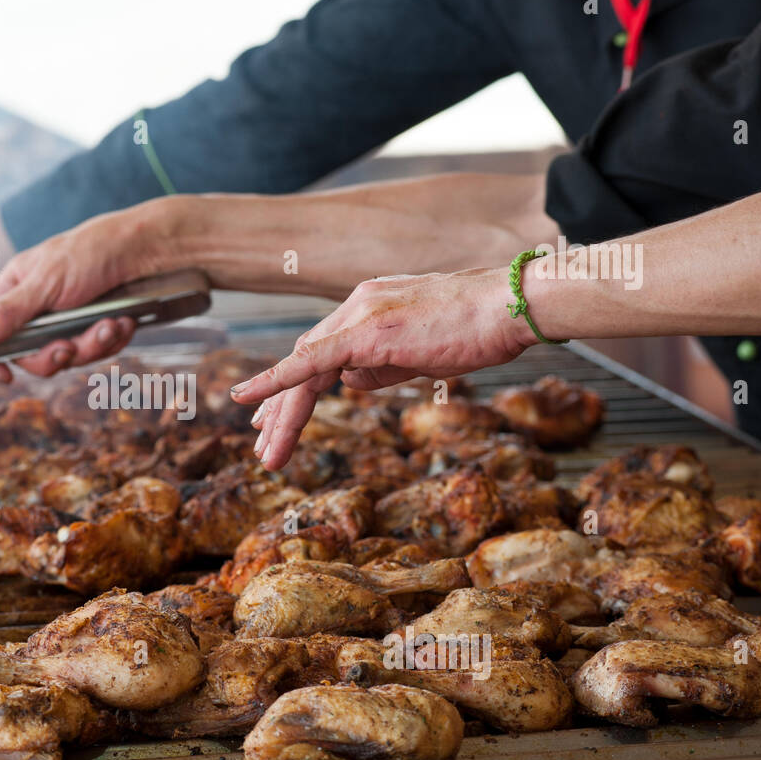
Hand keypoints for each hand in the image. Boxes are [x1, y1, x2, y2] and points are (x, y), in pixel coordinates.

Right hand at [0, 198, 180, 380]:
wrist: (148, 250)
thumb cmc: (92, 252)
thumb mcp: (45, 282)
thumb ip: (7, 313)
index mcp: (15, 289)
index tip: (4, 375)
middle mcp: (38, 307)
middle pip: (30, 356)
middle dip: (54, 356)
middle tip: (70, 347)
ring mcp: (67, 319)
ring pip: (68, 357)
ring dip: (91, 346)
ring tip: (109, 324)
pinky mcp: (95, 326)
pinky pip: (96, 352)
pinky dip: (110, 340)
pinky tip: (122, 322)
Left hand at [231, 266, 535, 469]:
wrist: (511, 307)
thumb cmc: (478, 331)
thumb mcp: (420, 354)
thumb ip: (381, 367)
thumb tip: (350, 381)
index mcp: (368, 309)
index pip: (318, 353)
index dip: (292, 387)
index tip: (272, 417)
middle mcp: (355, 306)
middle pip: (303, 362)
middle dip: (279, 407)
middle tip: (262, 445)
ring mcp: (359, 316)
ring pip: (303, 369)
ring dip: (282, 414)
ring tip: (267, 453)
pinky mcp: (367, 332)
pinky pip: (310, 361)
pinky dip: (276, 380)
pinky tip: (249, 400)